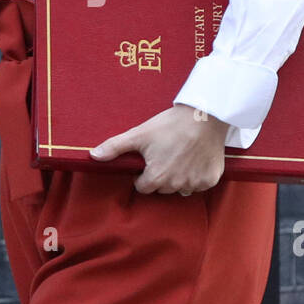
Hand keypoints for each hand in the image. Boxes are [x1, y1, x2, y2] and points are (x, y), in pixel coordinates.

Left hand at [89, 104, 228, 195]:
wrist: (204, 115)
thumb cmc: (170, 124)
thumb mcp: (139, 134)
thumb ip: (115, 147)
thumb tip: (93, 156)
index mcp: (156, 178)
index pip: (143, 187)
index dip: (143, 174)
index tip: (149, 160)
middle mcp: (176, 186)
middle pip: (162, 188)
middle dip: (161, 176)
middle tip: (165, 154)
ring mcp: (195, 183)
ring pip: (181, 188)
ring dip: (179, 178)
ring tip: (181, 155)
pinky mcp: (211, 179)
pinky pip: (199, 184)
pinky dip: (197, 175)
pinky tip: (195, 158)